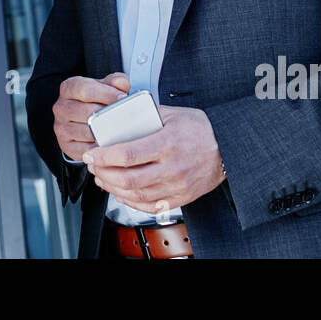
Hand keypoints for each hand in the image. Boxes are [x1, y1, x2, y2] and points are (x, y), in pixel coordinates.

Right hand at [52, 72, 130, 161]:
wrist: (83, 118)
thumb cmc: (96, 100)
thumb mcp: (105, 86)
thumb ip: (115, 81)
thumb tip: (121, 84)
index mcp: (69, 88)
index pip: (86, 90)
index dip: (106, 93)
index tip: (123, 97)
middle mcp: (61, 107)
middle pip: (86, 112)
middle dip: (108, 114)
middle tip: (126, 116)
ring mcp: (61, 128)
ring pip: (86, 132)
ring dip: (105, 132)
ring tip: (120, 130)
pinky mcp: (66, 146)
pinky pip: (85, 150)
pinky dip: (99, 148)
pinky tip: (110, 143)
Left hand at [82, 105, 225, 212]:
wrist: (229, 149)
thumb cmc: (202, 130)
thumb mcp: (174, 114)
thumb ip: (147, 115)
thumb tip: (122, 114)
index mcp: (168, 143)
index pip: (128, 153)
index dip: (104, 156)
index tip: (91, 153)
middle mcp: (172, 167)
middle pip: (128, 178)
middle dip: (103, 173)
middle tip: (93, 166)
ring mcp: (177, 185)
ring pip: (136, 194)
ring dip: (113, 188)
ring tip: (103, 178)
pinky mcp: (181, 197)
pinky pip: (151, 206)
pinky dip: (131, 202)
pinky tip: (121, 193)